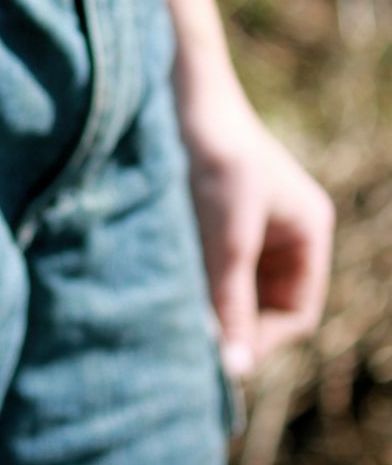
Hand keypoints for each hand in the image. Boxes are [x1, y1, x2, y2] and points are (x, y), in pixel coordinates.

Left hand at [182, 93, 334, 377]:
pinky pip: (203, 268)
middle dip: (228, 324)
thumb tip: (235, 369)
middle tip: (182, 345)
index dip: (259, 341)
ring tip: (167, 314)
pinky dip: (185, 282)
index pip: (295, 315)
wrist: (170, 94)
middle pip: (262, 307)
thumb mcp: (225, 235)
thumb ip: (231, 299)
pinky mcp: (206, 219)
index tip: (214, 358)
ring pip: (228, 289)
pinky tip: (157, 286)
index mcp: (307, 232)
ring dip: (202, 303)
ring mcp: (245, 225)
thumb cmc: (209, 154)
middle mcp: (281, 233)